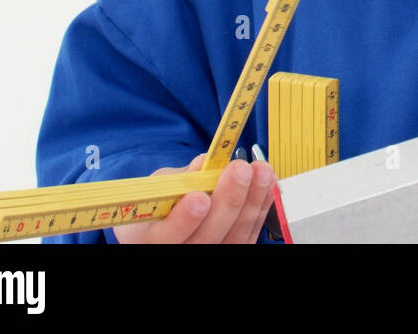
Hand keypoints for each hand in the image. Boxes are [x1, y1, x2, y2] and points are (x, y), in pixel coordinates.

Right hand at [112, 154, 276, 243]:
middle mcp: (180, 253)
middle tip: (240, 170)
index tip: (200, 196)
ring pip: (234, 237)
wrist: (165, 223)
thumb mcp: (157, 187)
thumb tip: (203, 164)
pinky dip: (261, 207)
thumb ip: (178, 178)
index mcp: (150, 239)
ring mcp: (208, 254)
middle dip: (229, 201)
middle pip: (207, 238)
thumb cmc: (158, 204)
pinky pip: (249, 234)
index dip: (185, 219)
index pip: (167, 236)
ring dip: (252, 201)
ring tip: (261, 171)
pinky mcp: (231, 249)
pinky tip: (267, 184)